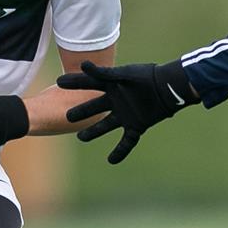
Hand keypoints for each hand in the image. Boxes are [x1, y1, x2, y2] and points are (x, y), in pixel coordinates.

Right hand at [57, 59, 195, 164]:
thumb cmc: (146, 76)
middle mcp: (116, 101)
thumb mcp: (123, 75)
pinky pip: (127, 142)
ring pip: (105, 126)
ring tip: (82, 138)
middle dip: (80, 113)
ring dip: (93, 133)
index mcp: (111, 86)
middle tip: (67, 118)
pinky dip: (120, 152)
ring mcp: (126, 115)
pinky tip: (111, 161)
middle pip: (93, 108)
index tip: (58, 81)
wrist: (169, 87)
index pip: (88, 84)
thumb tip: (83, 65)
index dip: (74, 82)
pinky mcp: (137, 126)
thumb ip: (103, 74)